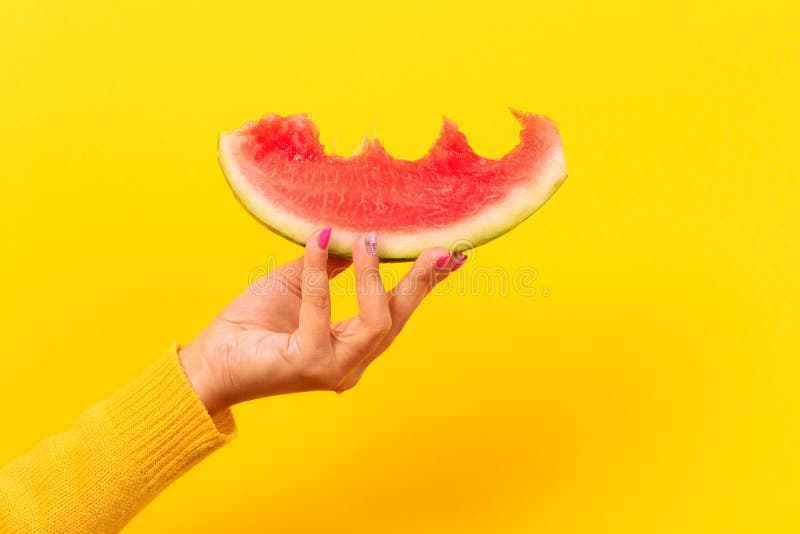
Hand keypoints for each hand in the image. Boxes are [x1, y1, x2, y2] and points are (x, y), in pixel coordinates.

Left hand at [179, 228, 466, 413]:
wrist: (208, 361)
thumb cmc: (251, 324)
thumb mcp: (299, 284)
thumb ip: (331, 266)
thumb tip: (361, 233)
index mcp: (352, 346)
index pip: (397, 311)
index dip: (425, 283)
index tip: (453, 254)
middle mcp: (350, 363)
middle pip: (398, 318)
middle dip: (421, 282)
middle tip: (440, 248)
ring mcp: (332, 368)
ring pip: (375, 321)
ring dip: (375, 276)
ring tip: (371, 238)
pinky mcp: (307, 363)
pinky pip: (323, 311)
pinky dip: (321, 273)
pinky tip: (321, 241)